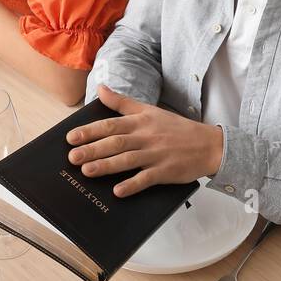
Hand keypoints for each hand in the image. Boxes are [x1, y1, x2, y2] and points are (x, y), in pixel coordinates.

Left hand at [66, 85, 224, 196]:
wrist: (209, 145)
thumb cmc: (177, 129)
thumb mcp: (150, 110)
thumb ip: (123, 102)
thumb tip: (102, 89)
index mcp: (141, 122)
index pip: (111, 125)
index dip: (90, 131)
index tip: (72, 137)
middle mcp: (146, 137)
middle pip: (116, 142)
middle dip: (92, 149)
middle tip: (72, 157)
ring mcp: (156, 155)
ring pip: (127, 160)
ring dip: (106, 165)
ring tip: (87, 171)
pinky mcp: (166, 171)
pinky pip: (147, 179)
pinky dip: (133, 185)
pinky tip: (118, 191)